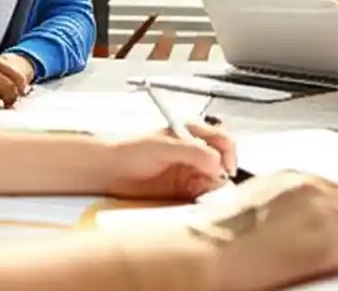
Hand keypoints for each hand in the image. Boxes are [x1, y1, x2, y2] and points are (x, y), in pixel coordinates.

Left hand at [106, 122, 237, 199]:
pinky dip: (203, 202)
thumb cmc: (130, 151)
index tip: (225, 171)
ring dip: (213, 192)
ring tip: (203, 199)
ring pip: (214, 183)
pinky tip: (196, 205)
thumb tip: (217, 162)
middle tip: (214, 190)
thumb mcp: (163, 146)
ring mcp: (190, 173)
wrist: (108, 171)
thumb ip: (192, 151)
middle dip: (222, 178)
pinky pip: (202, 197)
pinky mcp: (183, 191)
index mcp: (193, 133)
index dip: (228, 156)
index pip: (224, 142)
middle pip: (222, 165)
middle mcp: (195, 153)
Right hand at [195, 172, 337, 290]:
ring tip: (329, 266)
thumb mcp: (254, 199)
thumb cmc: (219, 232)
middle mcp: (316, 191)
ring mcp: (329, 217)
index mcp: (295, 178)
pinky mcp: (336, 245)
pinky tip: (328, 273)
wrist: (211, 250)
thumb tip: (301, 218)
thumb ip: (285, 202)